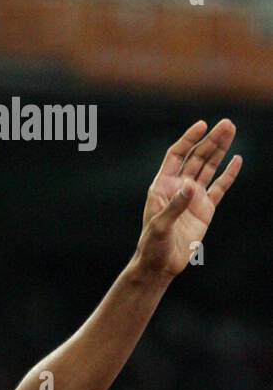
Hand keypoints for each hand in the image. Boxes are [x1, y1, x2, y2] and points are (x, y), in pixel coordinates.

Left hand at [135, 118, 241, 279]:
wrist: (160, 265)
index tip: (202, 126)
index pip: (177, 155)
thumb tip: (190, 186)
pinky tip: (237, 160)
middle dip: (211, 140)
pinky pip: (219, 187)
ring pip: (209, 167)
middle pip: (197, 157)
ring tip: (231, 130)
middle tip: (227, 124)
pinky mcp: (205, 209)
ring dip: (220, 149)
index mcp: (163, 186)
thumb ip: (175, 206)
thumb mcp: (160, 226)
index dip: (188, 139)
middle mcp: (179, 187)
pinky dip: (228, 174)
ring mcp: (193, 197)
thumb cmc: (153, 246)